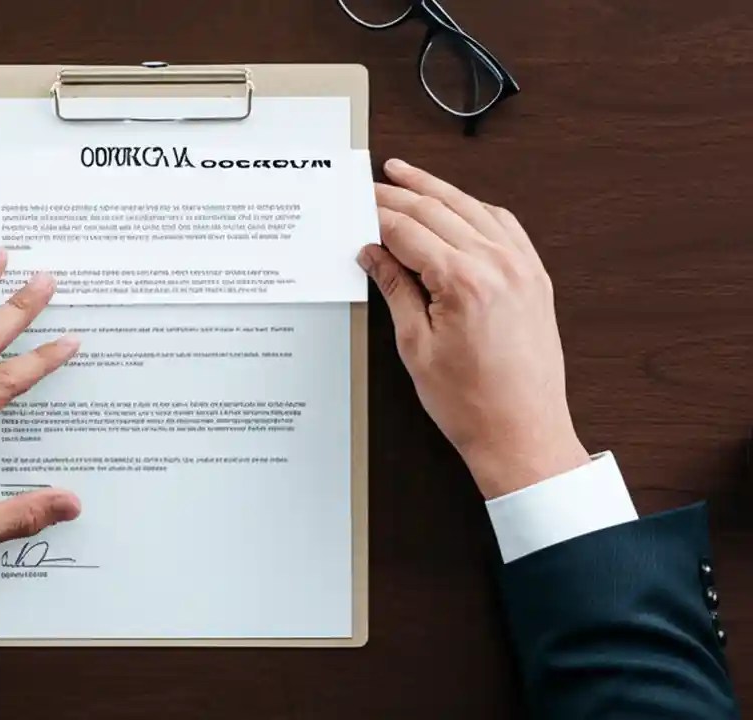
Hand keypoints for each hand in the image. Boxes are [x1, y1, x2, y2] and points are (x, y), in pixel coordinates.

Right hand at [357, 159, 588, 499]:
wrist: (522, 433)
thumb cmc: (471, 403)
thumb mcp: (415, 345)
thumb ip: (395, 289)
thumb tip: (374, 255)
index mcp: (463, 281)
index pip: (408, 230)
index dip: (377, 216)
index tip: (357, 206)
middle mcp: (498, 265)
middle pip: (438, 210)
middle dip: (400, 193)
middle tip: (373, 182)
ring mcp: (522, 267)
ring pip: (472, 207)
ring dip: (437, 188)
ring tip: (407, 174)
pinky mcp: (535, 277)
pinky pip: (504, 225)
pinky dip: (475, 208)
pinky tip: (458, 204)